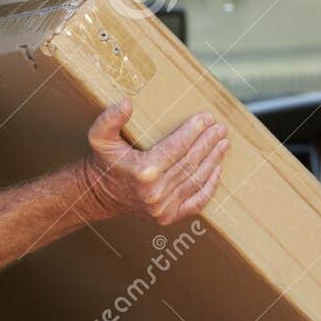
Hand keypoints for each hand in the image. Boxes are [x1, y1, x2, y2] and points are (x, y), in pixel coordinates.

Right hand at [80, 97, 228, 225]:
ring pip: (196, 179)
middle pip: (190, 162)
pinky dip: (210, 186)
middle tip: (220, 128)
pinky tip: (218, 170)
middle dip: (208, 143)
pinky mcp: (168, 217)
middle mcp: (155, 191)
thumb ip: (109, 119)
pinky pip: (196, 202)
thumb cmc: (103, 162)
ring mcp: (163, 207)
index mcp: (143, 171)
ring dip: (213, 160)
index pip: (177, 146)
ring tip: (223, 144)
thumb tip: (126, 103)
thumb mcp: (98, 137)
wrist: (97, 194)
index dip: (194, 131)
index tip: (206, 118)